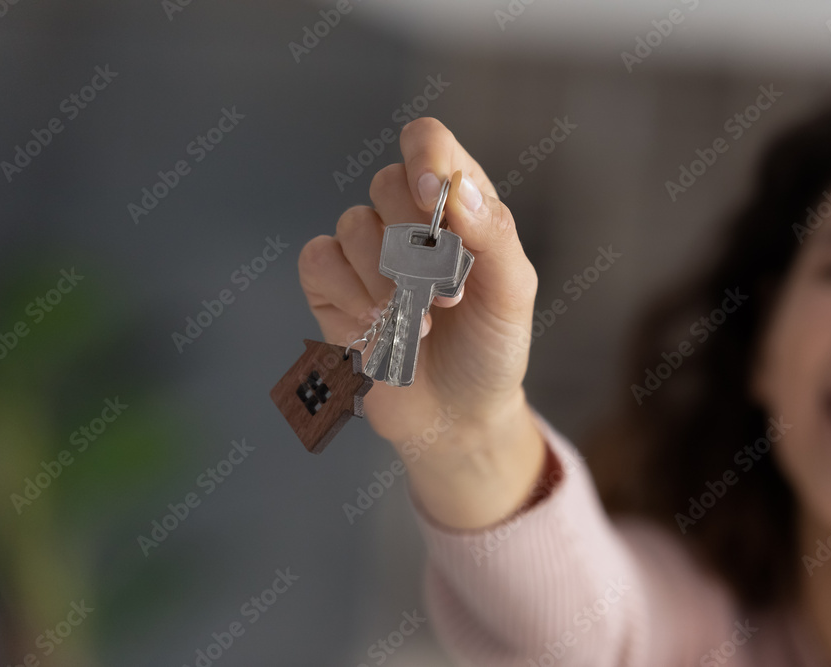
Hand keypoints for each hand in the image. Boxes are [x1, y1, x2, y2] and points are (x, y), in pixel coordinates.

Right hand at [298, 118, 538, 457]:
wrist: (456, 416)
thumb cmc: (490, 349)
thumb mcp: (512, 293)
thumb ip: (493, 234)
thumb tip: (456, 187)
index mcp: (457, 205)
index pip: (428, 143)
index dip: (425, 159)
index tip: (435, 201)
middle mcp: (406, 218)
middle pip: (386, 182)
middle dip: (418, 244)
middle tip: (447, 296)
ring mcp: (364, 252)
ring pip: (354, 225)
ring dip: (389, 281)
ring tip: (421, 325)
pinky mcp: (330, 287)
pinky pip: (319, 260)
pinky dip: (349, 295)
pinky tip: (376, 326)